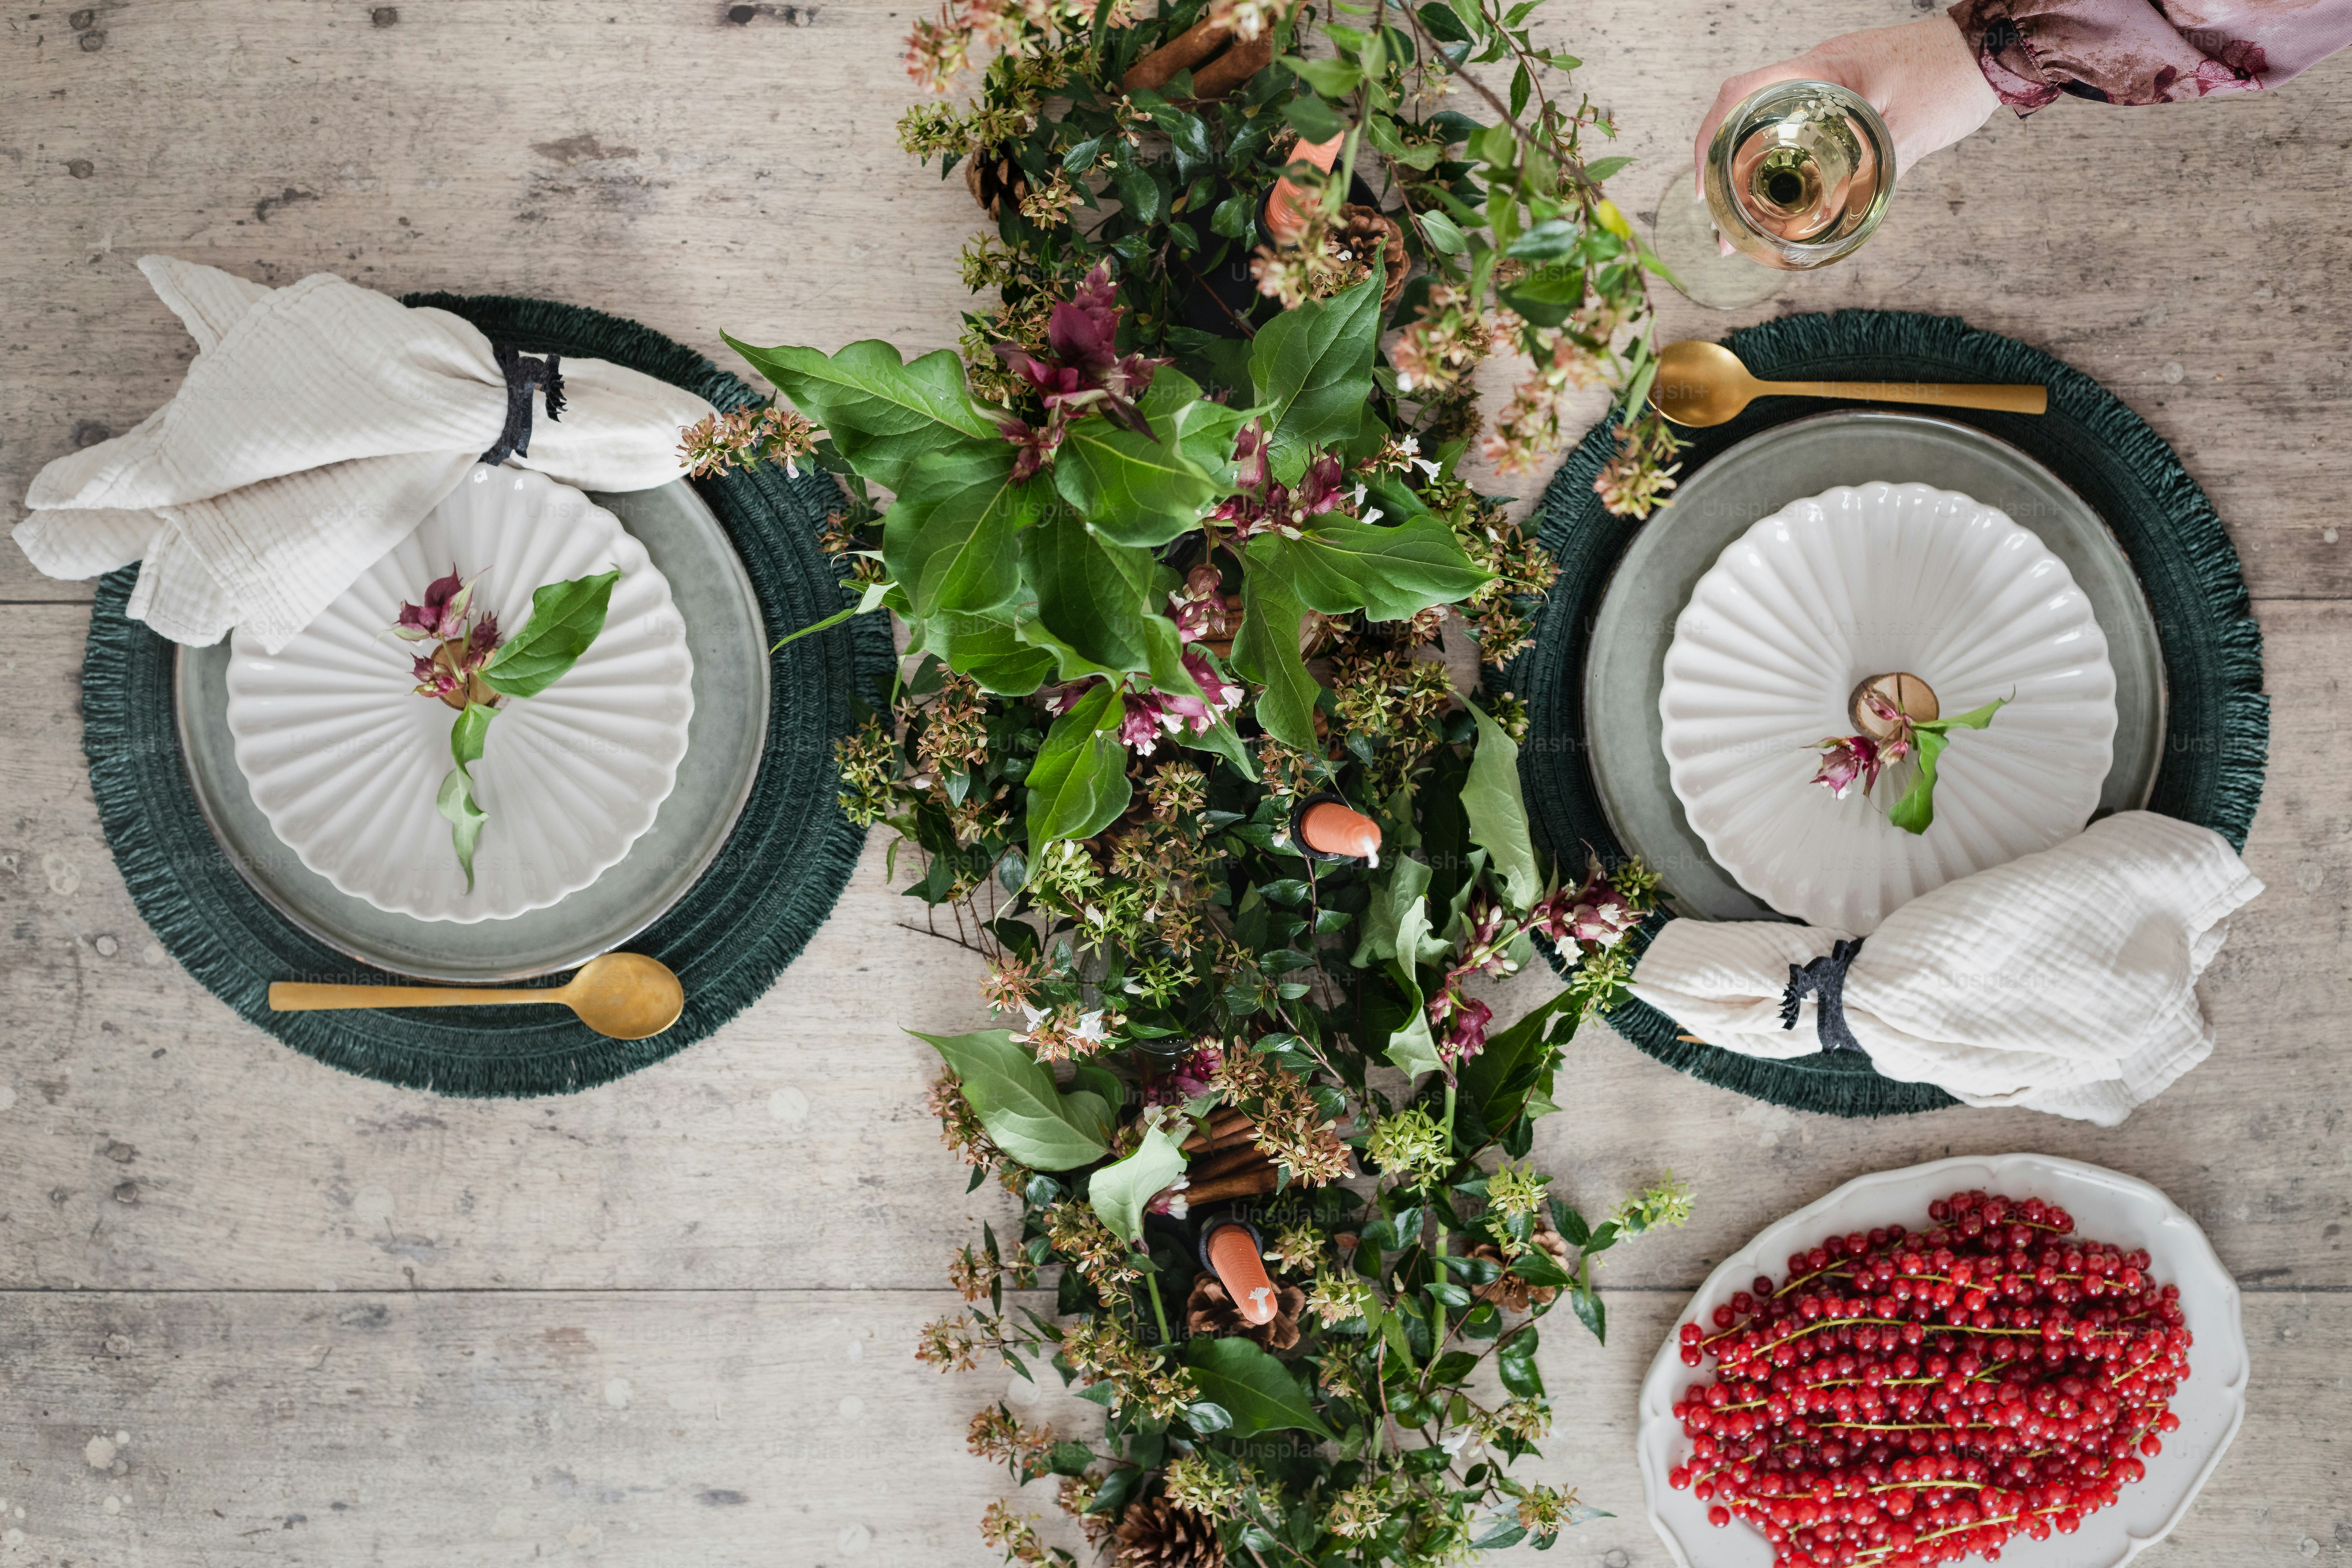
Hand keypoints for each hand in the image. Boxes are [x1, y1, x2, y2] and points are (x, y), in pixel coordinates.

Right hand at [1691, 14, 2001, 198]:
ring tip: (1741, 219)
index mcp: (1822, 70)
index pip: (1740, 95)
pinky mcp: (1844, 93)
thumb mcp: (1912, 131)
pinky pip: (1792, 124)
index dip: (1709, 141)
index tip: (1704, 189)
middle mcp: (1816, 71)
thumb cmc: (1954, 77)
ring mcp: (1828, 80)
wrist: (1995, 48)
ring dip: (1744, 167)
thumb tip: (1831, 220)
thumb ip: (1873, 173)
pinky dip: (1774, 158)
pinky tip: (1778, 192)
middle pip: (1741, 114)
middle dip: (1719, 168)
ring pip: (1764, 122)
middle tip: (1720, 223)